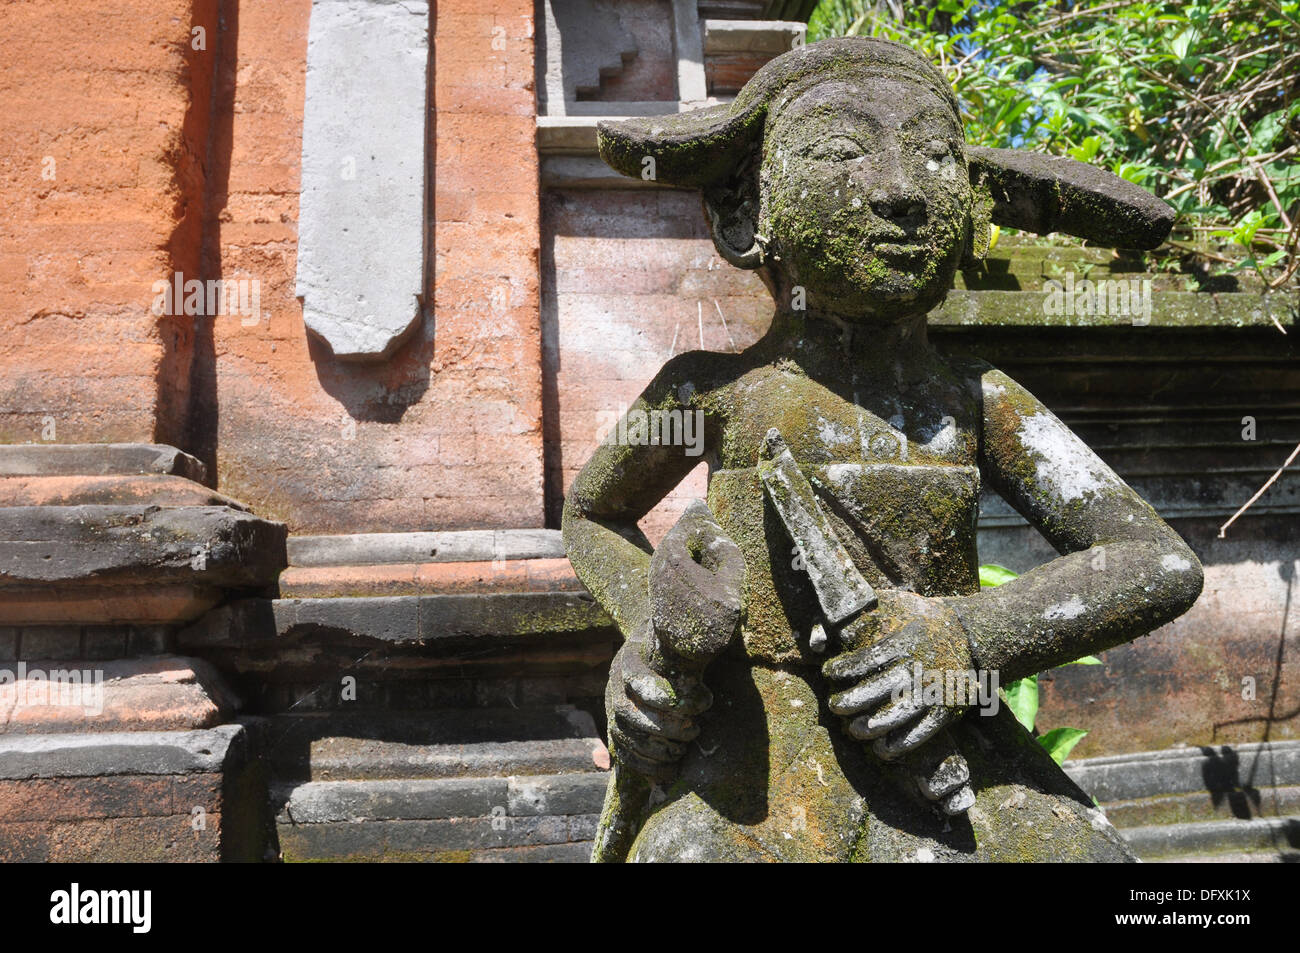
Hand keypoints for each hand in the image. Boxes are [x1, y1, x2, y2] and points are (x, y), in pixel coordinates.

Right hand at [606, 634, 713, 782]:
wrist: (660, 645)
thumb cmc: (680, 645)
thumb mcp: (685, 640)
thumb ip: (692, 649)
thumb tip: (709, 656)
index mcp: (630, 657)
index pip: (638, 680)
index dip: (670, 696)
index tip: (705, 701)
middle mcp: (616, 682)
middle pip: (628, 712)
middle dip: (666, 727)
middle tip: (695, 730)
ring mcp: (613, 705)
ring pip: (623, 735)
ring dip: (656, 750)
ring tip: (683, 750)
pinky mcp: (617, 726)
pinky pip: (623, 753)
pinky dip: (645, 766)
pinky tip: (669, 769)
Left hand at [822, 590, 975, 760]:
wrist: (967, 632)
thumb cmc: (918, 617)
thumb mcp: (892, 604)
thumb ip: (860, 616)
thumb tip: (827, 635)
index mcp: (904, 642)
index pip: (864, 661)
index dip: (841, 669)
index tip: (828, 672)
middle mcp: (918, 667)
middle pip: (877, 691)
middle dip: (849, 702)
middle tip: (834, 705)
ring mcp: (934, 691)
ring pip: (897, 716)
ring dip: (870, 728)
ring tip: (853, 730)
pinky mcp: (947, 709)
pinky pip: (922, 733)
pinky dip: (900, 745)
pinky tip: (882, 748)